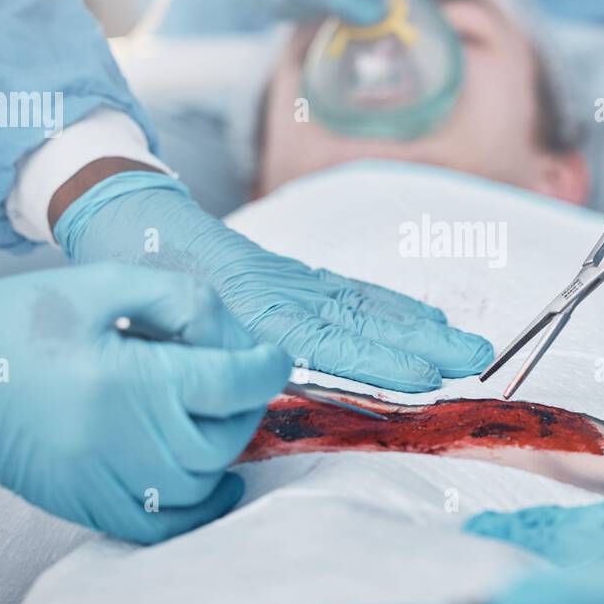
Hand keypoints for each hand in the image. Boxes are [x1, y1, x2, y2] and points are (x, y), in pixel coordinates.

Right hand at [0, 263, 290, 542]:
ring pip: (200, 481)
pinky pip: (162, 525)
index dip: (268, 367)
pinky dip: (198, 508)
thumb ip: (181, 299)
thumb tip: (236, 333)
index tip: (276, 356)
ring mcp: (103, 480)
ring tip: (213, 415)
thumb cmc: (24, 316)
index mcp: (131, 380)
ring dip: (223, 449)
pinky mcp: (84, 503)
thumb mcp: (106, 284)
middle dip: (243, 404)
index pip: (233, 384)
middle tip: (235, 377)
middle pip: (224, 436)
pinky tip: (213, 482)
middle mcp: (123, 440)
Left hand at [54, 170, 491, 391]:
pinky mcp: (294, 275)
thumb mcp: (154, 318)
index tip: (422, 377)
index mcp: (243, 305)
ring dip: (419, 328)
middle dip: (422, 343)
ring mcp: (291, 280)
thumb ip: (204, 352)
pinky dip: (392, 306)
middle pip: (359, 319)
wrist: (128, 218)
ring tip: (467, 347)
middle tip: (475, 362)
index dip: (375, 360)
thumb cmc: (132, 277)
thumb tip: (248, 385)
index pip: (322, 338)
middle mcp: (279, 290)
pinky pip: (351, 291)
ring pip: (364, 304)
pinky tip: (424, 320)